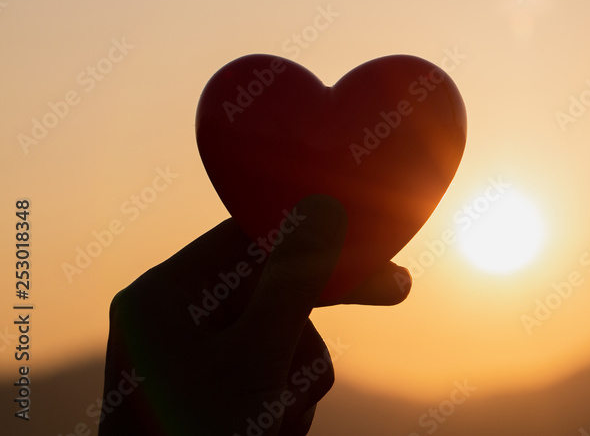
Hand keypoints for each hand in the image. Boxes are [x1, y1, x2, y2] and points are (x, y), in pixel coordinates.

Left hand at [98, 194, 409, 435]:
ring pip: (284, 333)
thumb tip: (323, 205)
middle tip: (397, 288)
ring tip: (277, 421)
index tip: (373, 243)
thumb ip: (292, 282)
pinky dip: (289, 399)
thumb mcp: (256, 362)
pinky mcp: (218, 391)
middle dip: (317, 319)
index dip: (314, 237)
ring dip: (300, 375)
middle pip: (272, 285)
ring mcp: (196, 357)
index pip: (249, 238)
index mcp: (162, 296)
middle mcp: (174, 318)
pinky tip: (275, 430)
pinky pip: (276, 369)